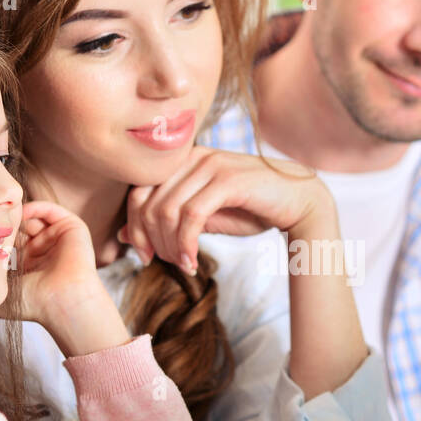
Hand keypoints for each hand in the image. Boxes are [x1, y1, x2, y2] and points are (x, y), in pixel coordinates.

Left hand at [0, 200, 129, 355]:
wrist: (64, 303)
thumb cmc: (35, 304)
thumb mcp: (2, 294)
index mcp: (29, 264)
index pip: (9, 241)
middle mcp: (43, 250)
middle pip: (20, 226)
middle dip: (6, 222)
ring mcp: (58, 239)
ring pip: (34, 217)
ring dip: (18, 214)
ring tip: (5, 215)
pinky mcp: (72, 229)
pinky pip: (51, 210)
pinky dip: (35, 207)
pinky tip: (21, 212)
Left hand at [118, 146, 330, 273]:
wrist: (298, 202)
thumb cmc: (250, 209)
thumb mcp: (202, 217)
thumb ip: (166, 221)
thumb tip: (122, 234)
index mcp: (181, 161)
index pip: (137, 192)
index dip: (134, 227)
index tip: (144, 255)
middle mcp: (192, 157)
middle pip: (147, 202)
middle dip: (149, 240)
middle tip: (163, 263)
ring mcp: (210, 165)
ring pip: (166, 210)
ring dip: (169, 246)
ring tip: (183, 263)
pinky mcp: (227, 180)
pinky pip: (191, 216)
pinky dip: (186, 244)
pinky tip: (192, 261)